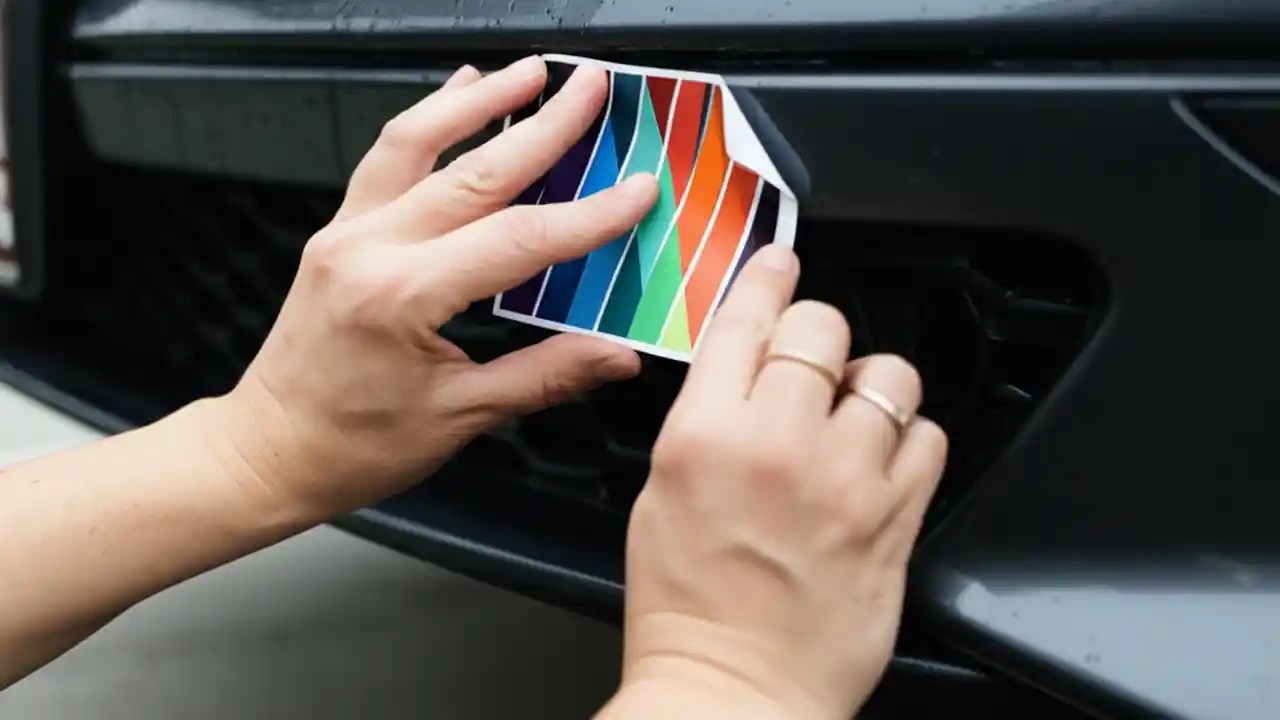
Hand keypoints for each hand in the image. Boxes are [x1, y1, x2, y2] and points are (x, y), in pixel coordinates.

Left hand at [208, 57, 657, 518]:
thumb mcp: (458, 419)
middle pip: (474, 172)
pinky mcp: (339, 232)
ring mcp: (347, 233)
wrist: (267, 450)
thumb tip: (615, 356)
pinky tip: (459, 93)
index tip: (636, 190)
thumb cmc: (349, 445)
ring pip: (417, 141)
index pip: (516, 241)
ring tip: (529, 72)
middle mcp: (368, 250)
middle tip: (591, 89)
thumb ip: (544, 376)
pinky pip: (386, 157)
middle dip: (543, 125)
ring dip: (478, 100)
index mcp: (400, 298)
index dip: (586, 216)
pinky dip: (430, 120)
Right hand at [611, 247, 947, 718]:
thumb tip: (744, 368)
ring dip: (872, 388)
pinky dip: (911, 439)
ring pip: (889, 376)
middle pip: (823, 328)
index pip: (745, 320)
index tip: (781, 265)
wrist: (734, 690)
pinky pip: (930, 437)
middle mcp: (775, 447)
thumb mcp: (663, 495)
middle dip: (818, 337)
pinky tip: (882, 462)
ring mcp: (844, 481)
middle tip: (812, 366)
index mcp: (702, 437)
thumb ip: (704, 421)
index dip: (768, 278)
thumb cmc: (689, 609)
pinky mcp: (895, 519)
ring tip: (854, 421)